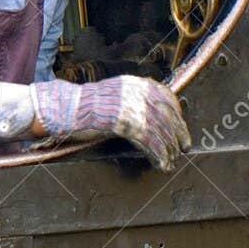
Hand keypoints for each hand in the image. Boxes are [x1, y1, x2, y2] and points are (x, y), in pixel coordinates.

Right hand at [30, 76, 190, 169]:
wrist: (65, 109)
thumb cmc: (86, 106)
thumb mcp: (114, 94)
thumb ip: (133, 99)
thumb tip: (156, 113)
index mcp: (134, 83)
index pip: (166, 96)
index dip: (177, 114)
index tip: (181, 127)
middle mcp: (135, 92)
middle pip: (166, 114)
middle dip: (178, 133)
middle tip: (183, 147)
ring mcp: (129, 106)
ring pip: (160, 130)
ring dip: (169, 149)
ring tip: (171, 160)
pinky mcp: (123, 122)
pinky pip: (148, 141)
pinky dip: (158, 154)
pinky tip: (161, 163)